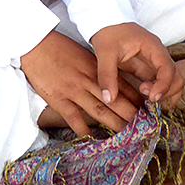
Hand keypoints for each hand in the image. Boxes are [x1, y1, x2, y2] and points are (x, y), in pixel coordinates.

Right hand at [20, 30, 140, 137]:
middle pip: (116, 101)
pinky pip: (74, 118)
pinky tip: (92, 140)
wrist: (35, 44)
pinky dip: (83, 130)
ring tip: (128, 137)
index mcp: (96, 68)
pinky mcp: (59, 99)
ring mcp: (74, 90)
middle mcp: (88, 80)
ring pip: (100, 111)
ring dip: (115, 125)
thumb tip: (113, 84)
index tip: (149, 111)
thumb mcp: (82, 55)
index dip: (137, 100)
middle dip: (132, 116)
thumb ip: (97, 69)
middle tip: (146, 129)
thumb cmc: (58, 48)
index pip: (122, 86)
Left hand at [90, 22, 183, 107]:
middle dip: (168, 93)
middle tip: (148, 100)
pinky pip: (159, 84)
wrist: (105, 23)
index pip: (168, 69)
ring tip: (147, 102)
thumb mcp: (105, 53)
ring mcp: (154, 63)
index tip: (152, 98)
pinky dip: (157, 94)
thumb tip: (109, 99)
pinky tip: (144, 100)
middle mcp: (158, 55)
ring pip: (171, 82)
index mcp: (153, 47)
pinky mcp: (148, 69)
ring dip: (165, 95)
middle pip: (176, 77)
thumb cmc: (108, 33)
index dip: (164, 86)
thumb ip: (107, 75)